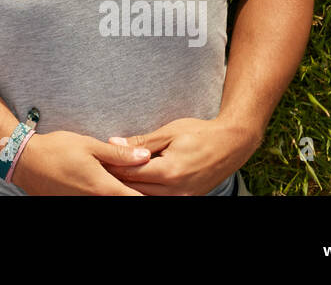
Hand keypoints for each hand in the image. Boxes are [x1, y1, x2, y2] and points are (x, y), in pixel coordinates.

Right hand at [9, 130, 151, 195]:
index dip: (151, 194)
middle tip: (149, 184)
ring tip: (127, 182)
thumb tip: (145, 156)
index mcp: (104, 188)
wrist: (25, 162)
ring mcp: (84, 204)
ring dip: (120, 192)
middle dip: (137, 191)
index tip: (165, 189)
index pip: (137, 198)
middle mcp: (96, 201)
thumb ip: (119, 154)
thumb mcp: (89, 145)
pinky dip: (104, 194)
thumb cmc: (57, 149)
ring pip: (111, 201)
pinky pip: (95, 201)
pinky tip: (105, 183)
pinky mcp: (73, 203)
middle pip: (126, 200)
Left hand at [101, 117, 259, 194]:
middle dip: (117, 178)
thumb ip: (141, 142)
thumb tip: (113, 143)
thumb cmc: (200, 133)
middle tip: (101, 168)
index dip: (112, 166)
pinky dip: (145, 190)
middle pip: (136, 189)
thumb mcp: (169, 132)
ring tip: (114, 174)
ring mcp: (183, 198)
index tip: (99, 159)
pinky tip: (134, 181)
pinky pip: (159, 198)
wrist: (232, 144)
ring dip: (129, 187)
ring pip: (146, 197)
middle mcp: (176, 190)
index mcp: (170, 171)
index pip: (131, 173)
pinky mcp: (187, 199)